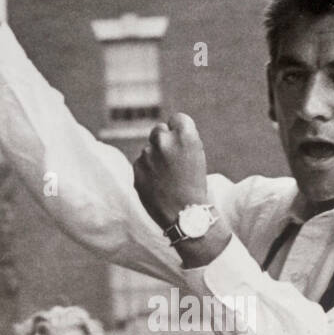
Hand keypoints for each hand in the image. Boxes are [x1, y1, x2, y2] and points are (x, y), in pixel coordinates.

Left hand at [132, 113, 209, 230]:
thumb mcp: (196, 156)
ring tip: (168, 179)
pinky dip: (147, 173)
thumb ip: (179, 140)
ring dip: (155, 159)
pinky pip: (141, 164)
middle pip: (159, 130)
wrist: (185, 216)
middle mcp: (165, 140)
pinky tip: (158, 186)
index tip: (182, 143)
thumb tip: (162, 132)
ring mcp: (148, 154)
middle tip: (173, 161)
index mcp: (185, 135)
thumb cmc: (195, 186)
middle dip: (164, 141)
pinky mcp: (137, 169)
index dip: (180, 131)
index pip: (177, 119)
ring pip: (149, 149)